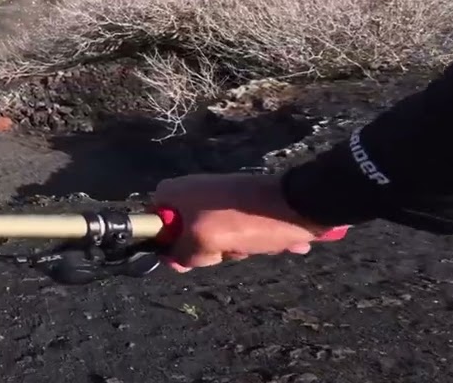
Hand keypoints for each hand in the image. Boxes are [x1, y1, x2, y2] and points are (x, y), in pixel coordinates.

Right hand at [151, 172, 346, 272]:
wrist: (298, 204)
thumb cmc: (244, 220)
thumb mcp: (202, 240)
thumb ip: (179, 251)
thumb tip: (172, 260)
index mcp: (174, 192)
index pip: (154, 227)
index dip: (172, 245)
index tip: (193, 252)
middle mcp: (192, 191)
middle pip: (186, 236)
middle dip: (211, 249)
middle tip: (228, 247)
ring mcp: (219, 198)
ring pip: (214, 239)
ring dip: (236, 249)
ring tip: (254, 244)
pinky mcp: (242, 205)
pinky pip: (236, 232)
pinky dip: (252, 240)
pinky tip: (269, 241)